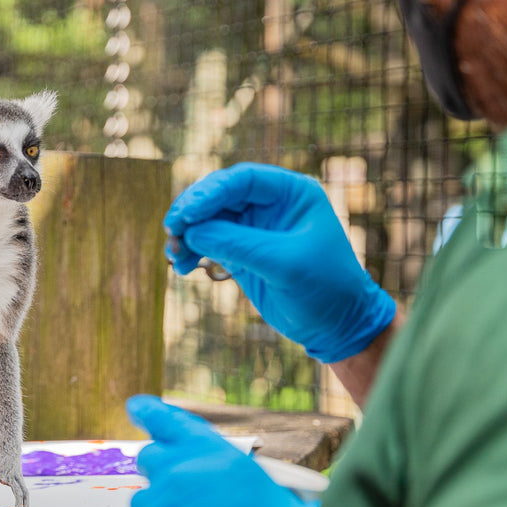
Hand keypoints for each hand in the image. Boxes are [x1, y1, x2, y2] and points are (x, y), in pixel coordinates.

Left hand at [128, 395, 318, 506]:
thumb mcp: (283, 501)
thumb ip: (253, 488)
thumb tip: (265, 499)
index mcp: (212, 457)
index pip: (169, 422)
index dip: (150, 412)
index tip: (137, 406)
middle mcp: (177, 481)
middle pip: (151, 462)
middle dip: (163, 470)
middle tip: (181, 487)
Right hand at [164, 163, 394, 362]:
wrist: (335, 325)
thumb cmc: (324, 288)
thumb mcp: (283, 263)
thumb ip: (237, 243)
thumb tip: (191, 231)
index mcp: (291, 193)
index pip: (242, 180)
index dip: (209, 192)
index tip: (186, 214)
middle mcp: (270, 204)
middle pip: (218, 195)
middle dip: (192, 212)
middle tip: (171, 230)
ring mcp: (253, 227)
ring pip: (207, 219)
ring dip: (186, 234)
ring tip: (173, 254)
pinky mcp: (241, 251)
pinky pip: (207, 242)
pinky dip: (190, 251)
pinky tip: (181, 267)